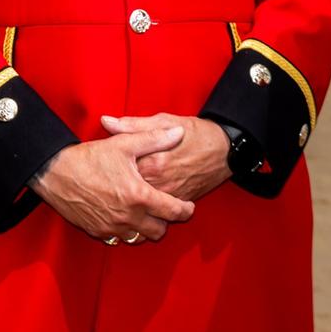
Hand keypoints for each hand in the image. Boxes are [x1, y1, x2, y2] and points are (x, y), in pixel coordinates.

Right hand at [30, 126, 196, 244]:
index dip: (185, 210)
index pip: (174, 212)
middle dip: (165, 221)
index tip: (188, 206)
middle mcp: (128, 216)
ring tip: (144, 212)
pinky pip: (120, 239)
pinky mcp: (98, 232)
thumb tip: (179, 132)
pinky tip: (124, 217)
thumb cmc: (90, 157)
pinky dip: (126, 231)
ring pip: (140, 238)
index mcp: (139, 196)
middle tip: (163, 208)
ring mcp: (112, 227)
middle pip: (159, 231)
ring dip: (146, 228)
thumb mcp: (124, 143)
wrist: (55, 173)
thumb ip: (155, 139)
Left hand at [101, 113, 231, 202]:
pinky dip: (146, 206)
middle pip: (129, 191)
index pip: (121, 169)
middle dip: (117, 187)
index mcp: (153, 161)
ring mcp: (170, 196)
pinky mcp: (179, 202)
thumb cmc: (195, 132)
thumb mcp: (163, 121)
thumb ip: (132, 125)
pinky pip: (157, 210)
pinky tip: (139, 199)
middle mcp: (160, 183)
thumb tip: (106, 122)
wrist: (226, 150)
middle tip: (109, 180)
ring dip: (130, 200)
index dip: (109, 167)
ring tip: (121, 192)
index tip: (103, 164)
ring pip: (142, 205)